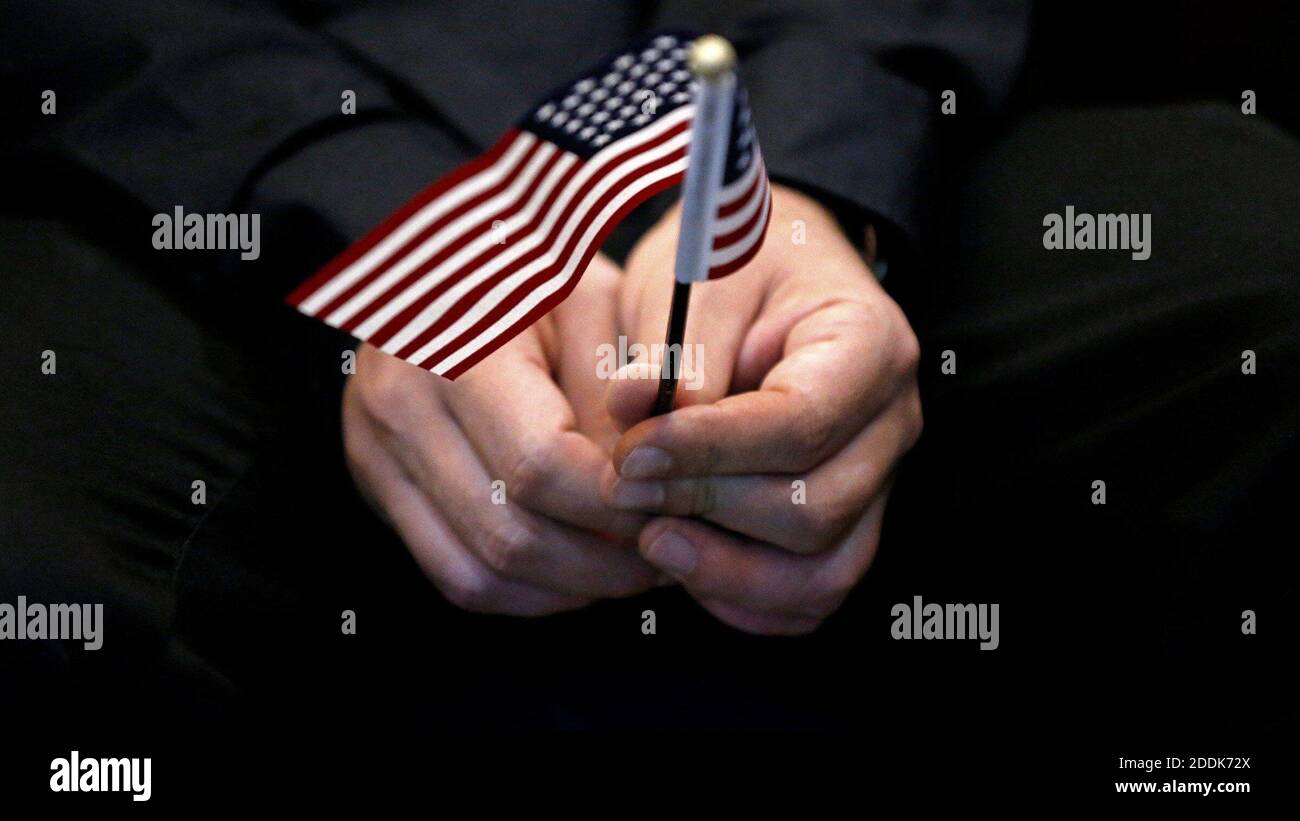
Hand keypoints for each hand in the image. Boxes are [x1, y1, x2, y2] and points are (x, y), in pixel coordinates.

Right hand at [343, 253, 658, 614]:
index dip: (619, 503)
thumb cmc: (530, 267)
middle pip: (513, 534)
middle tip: (670, 544)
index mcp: (456, 346)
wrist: (438, 259)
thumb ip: (624, 388)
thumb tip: (657, 480)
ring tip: (635, 562)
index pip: (540, 467)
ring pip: (483, 572)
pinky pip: (455, 575)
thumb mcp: (591, 298)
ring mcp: (375, 452)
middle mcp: (400, 406)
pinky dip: (528, 592)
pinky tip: (580, 568)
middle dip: (606, 560)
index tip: (677, 504)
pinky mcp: (378, 484)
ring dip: (571, 587)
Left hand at [604, 185, 921, 633]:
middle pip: (813, 509)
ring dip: (726, 570)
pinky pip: (815, 593)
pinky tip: (687, 570)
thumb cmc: (741, 263)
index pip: (799, 424)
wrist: (777, 267)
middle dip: (708, 507)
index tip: (633, 450)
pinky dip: (752, 600)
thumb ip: (675, 351)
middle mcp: (890, 421)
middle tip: (626, 486)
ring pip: (823, 570)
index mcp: (868, 345)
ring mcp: (878, 478)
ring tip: (651, 538)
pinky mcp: (850, 519)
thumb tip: (632, 415)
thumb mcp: (703, 276)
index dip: (708, 450)